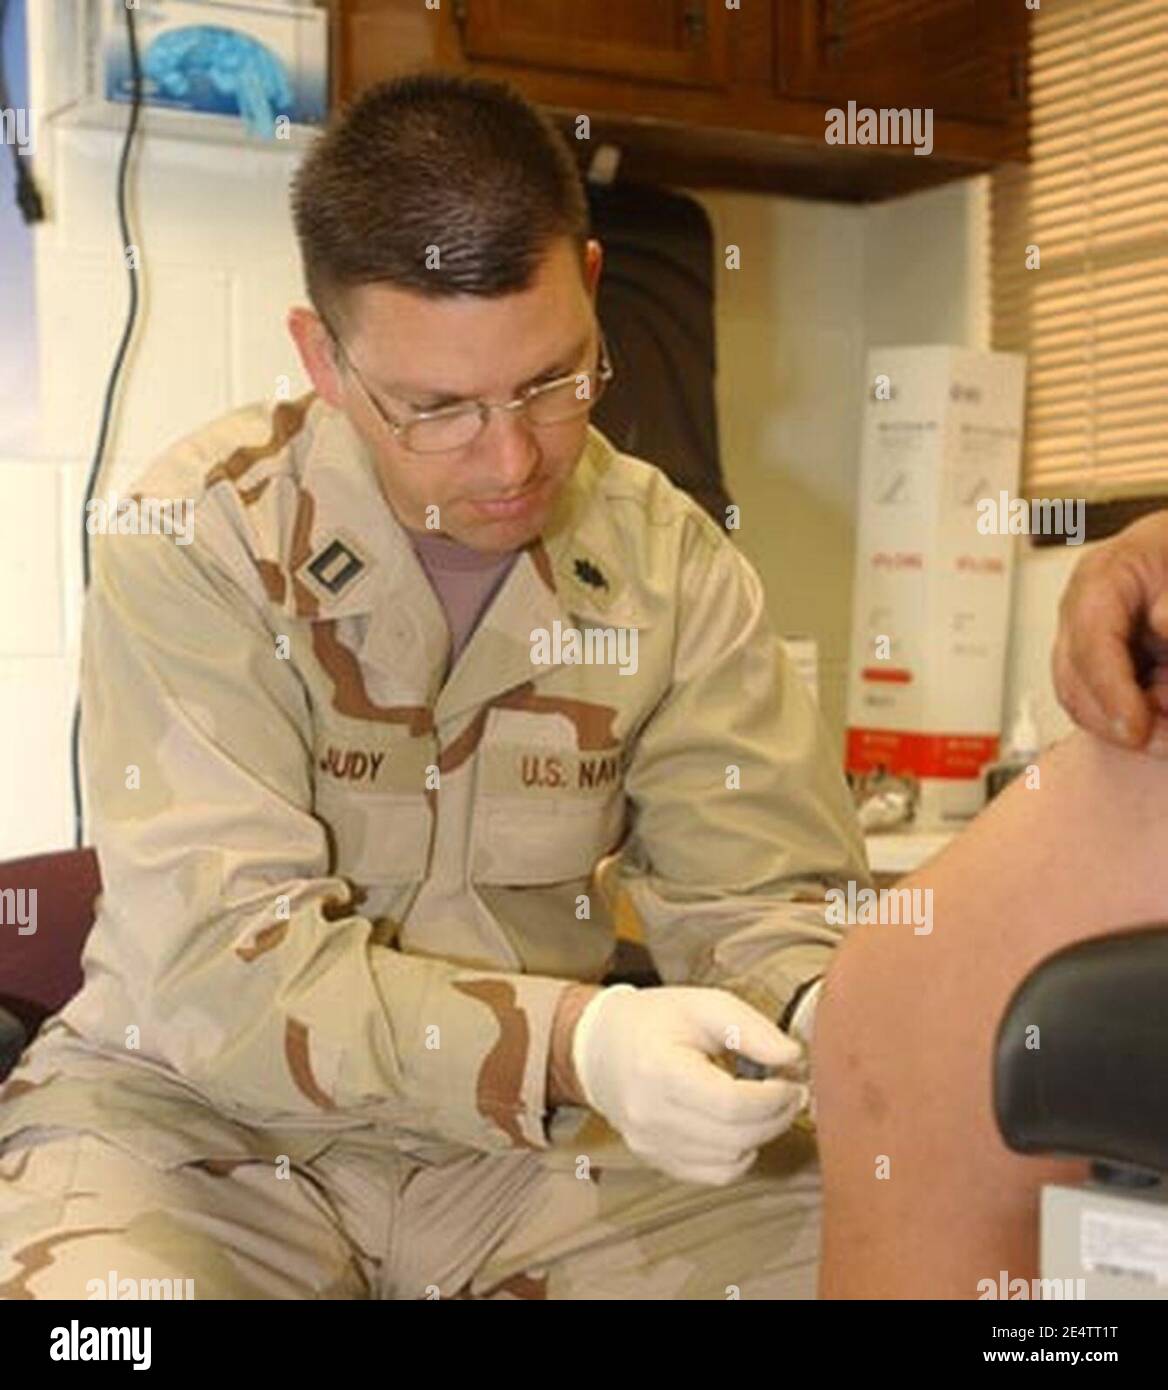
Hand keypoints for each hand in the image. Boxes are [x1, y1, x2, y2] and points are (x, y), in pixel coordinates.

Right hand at [571, 984, 808, 1186]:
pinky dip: (738, 1156)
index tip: (792, 1081)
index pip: (731, 1103)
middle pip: (734, 1137)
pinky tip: (741, 1127)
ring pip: (728, 1162)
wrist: (600, 1046)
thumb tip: (793, 1058)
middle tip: (791, 1093)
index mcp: (659, 1071)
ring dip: (761, 1137)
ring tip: (767, 1106)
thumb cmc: (655, 1020)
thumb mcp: (704, 1005)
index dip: (773, 1098)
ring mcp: (649, 1144)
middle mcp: (650, 1116)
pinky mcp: (655, 1159)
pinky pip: (713, 1175)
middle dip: (776, 1117)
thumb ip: (752, 1029)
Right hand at [1052, 511, 1167, 753]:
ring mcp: (1081, 637)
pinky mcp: (1095, 662)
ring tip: (1164, 731)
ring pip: (1080, 700)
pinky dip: (1128, 719)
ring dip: (1122, 726)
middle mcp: (1080, 611)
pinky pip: (1097, 703)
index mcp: (1101, 577)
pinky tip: (1158, 720)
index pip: (1089, 643)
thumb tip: (1163, 627)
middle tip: (1163, 741)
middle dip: (1114, 721)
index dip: (1110, 692)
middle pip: (1072, 680)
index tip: (1136, 729)